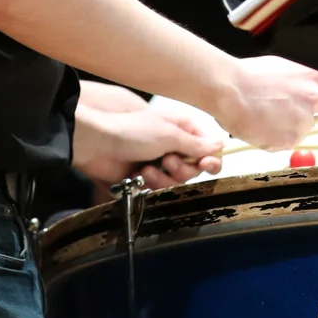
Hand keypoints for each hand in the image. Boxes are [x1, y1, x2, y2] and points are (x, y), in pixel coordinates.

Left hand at [73, 81, 223, 188]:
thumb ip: (196, 144)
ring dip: (164, 177)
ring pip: (177, 181)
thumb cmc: (131, 131)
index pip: (207, 148)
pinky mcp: (146, 176)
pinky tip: (139, 174)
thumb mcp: (169, 134)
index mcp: (181, 129)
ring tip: (148, 168)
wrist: (97, 144)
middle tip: (168, 161)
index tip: (207, 165)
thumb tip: (220, 146)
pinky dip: (151, 183)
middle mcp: (173, 145)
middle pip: (194, 168)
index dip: (210, 159)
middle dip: (182, 169)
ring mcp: (159, 161)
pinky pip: (160, 188)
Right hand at [219, 56, 317, 149]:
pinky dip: (275, 139)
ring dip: (286, 128)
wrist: (231, 90)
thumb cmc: (249, 77)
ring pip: (299, 130)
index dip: (302, 100)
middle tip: (276, 111)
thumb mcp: (282, 68)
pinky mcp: (292, 138)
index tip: (292, 102)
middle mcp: (315, 98)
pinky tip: (261, 126)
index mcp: (315, 77)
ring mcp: (305, 119)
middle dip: (297, 115)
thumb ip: (297, 81)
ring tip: (264, 118)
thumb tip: (298, 89)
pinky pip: (286, 143)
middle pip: (313, 113)